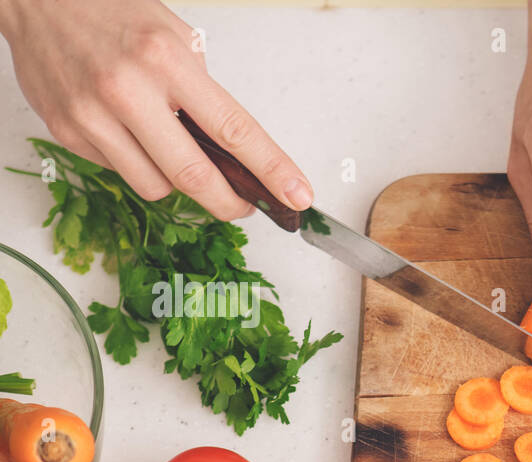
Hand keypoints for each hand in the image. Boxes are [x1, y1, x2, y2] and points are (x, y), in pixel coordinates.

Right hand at [0, 0, 311, 219]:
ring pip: (156, 186)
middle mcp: (128, 89)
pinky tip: (131, 135)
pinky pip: (120, 173)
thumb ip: (203, 92)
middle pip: (195, 176)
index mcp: (167, 60)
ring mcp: (93, 115)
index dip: (272, 170)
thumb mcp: (175, 37)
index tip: (297, 196)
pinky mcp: (68, 132)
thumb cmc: (112, 14)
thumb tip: (232, 150)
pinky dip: (138, 165)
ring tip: (178, 156)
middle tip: (244, 206)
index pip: (235, 130)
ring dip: (179, 184)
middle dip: (229, 202)